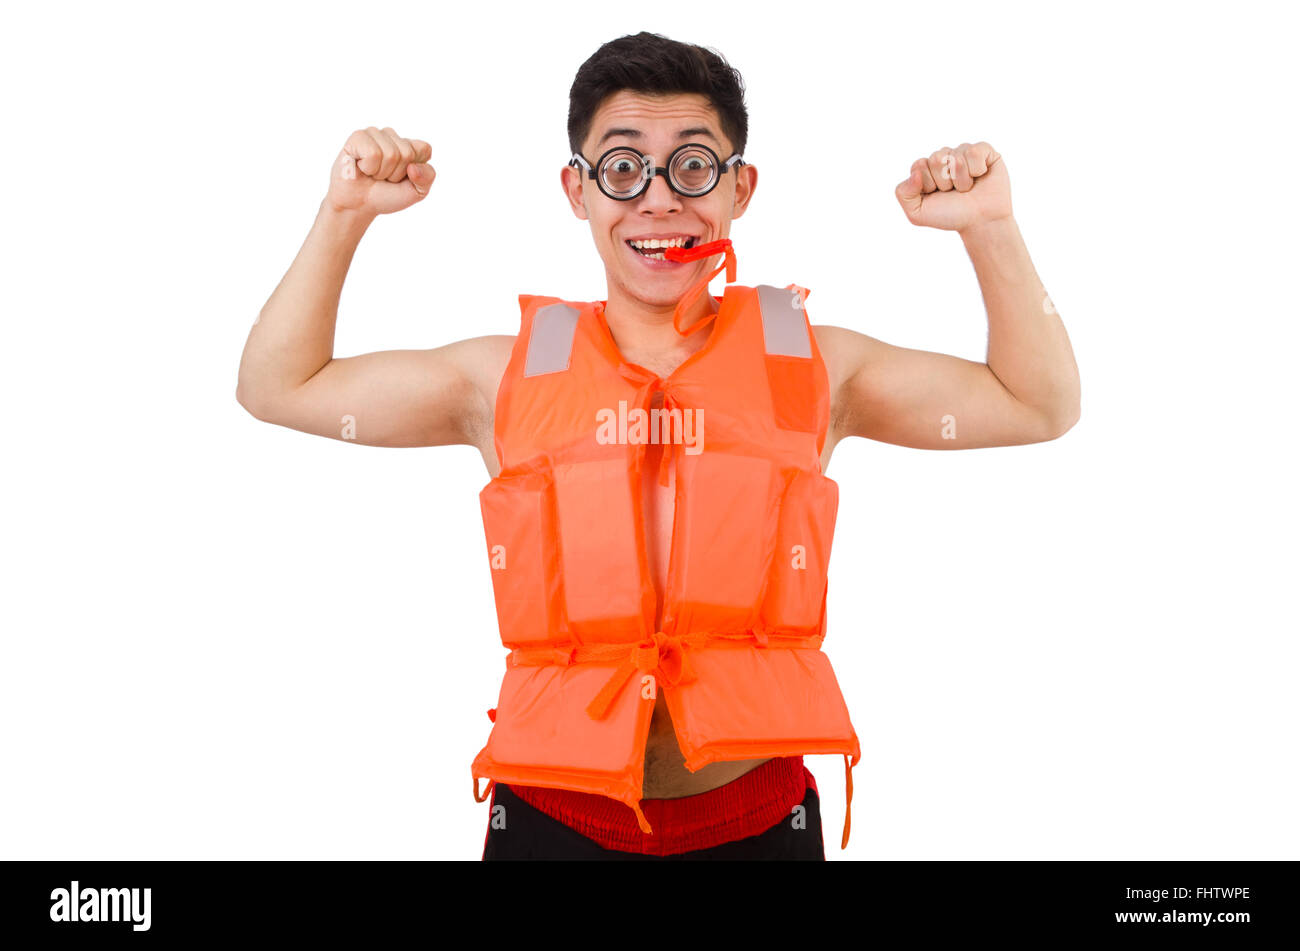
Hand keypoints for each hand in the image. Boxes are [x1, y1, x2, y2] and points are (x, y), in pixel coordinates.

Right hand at [327, 127, 434, 216]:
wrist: (360, 205)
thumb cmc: (387, 195)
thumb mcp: (416, 191)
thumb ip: (427, 177)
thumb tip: (413, 166)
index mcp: (409, 145)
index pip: (424, 149)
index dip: (416, 171)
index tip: (402, 178)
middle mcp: (392, 136)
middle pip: (407, 153)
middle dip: (396, 174)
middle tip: (384, 178)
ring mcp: (375, 134)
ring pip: (391, 154)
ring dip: (381, 172)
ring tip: (372, 173)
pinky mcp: (358, 136)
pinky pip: (373, 154)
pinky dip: (368, 168)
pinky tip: (362, 167)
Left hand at [894, 142, 1009, 232]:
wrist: (981, 221)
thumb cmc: (951, 215)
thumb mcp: (918, 213)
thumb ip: (904, 194)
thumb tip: (915, 172)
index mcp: (926, 168)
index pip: (919, 165)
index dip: (928, 184)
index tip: (938, 195)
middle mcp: (943, 157)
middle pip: (936, 159)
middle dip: (945, 183)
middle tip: (954, 193)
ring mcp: (962, 152)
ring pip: (956, 159)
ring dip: (962, 181)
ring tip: (968, 188)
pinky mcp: (983, 150)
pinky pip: (974, 152)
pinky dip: (977, 170)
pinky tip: (980, 177)